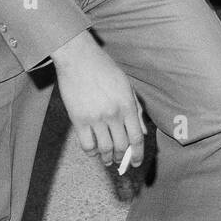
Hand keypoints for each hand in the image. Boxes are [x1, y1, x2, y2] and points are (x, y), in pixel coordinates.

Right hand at [52, 34, 146, 167]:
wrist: (79, 58)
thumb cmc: (105, 69)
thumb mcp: (126, 86)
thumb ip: (136, 109)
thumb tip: (142, 132)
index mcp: (127, 105)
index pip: (137, 138)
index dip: (137, 154)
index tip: (135, 162)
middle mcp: (113, 114)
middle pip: (121, 146)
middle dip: (121, 157)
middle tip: (119, 160)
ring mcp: (95, 118)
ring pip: (104, 149)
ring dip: (107, 158)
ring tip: (107, 159)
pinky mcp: (79, 120)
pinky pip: (87, 145)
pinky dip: (91, 153)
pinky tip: (93, 151)